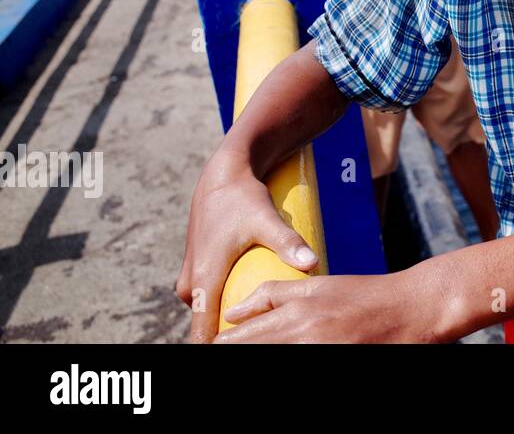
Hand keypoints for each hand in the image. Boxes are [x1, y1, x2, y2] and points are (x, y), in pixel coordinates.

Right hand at [175, 150, 321, 342]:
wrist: (222, 175)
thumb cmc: (242, 198)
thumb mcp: (266, 220)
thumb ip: (288, 242)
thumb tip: (312, 262)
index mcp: (203, 278)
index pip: (202, 330)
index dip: (217, 346)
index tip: (237, 349)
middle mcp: (190, 282)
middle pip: (206, 324)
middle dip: (228, 335)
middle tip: (259, 336)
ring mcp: (190, 274)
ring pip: (204, 310)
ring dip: (224, 319)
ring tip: (256, 326)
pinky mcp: (196, 266)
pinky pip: (205, 296)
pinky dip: (220, 303)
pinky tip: (245, 305)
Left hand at [215, 270, 435, 342]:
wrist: (413, 308)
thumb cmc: (366, 294)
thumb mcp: (319, 285)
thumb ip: (275, 294)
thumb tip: (233, 310)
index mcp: (296, 314)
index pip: (241, 339)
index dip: (222, 345)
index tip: (213, 346)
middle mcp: (304, 337)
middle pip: (252, 352)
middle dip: (235, 352)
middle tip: (219, 351)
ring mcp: (321, 353)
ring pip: (271, 361)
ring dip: (257, 358)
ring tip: (251, 352)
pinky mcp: (335, 364)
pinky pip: (302, 369)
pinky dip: (286, 363)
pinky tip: (283, 355)